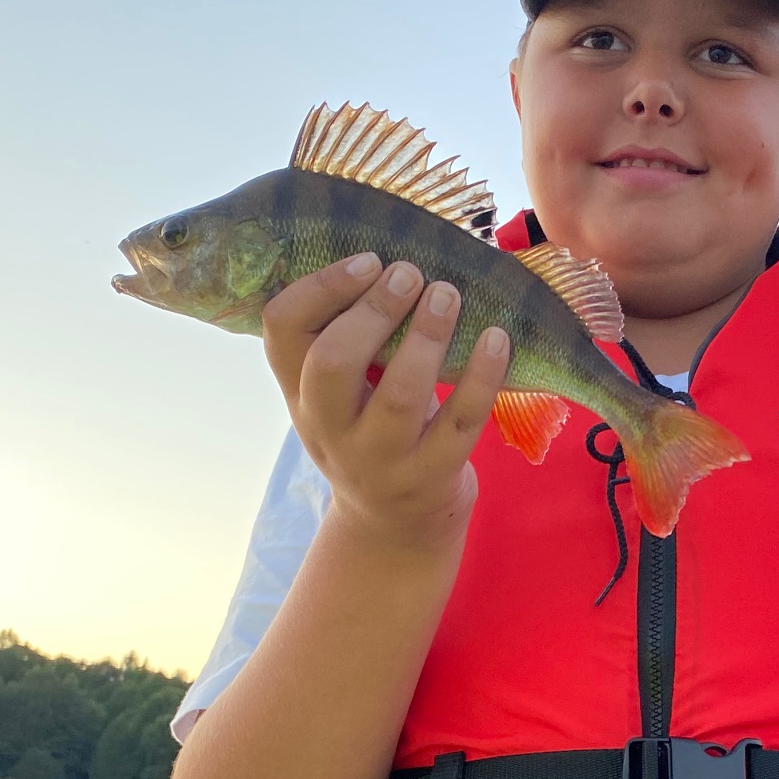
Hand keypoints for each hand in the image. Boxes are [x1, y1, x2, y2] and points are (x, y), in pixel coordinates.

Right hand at [262, 254, 509, 555]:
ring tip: (449, 295)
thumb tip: (392, 252)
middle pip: (331, 364)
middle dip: (374, 311)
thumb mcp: (338, 396)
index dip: (320, 287)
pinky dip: (483, 377)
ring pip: (399, 396)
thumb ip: (346, 339)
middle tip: (410, 274)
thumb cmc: (370, 432)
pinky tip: (498, 338)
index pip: (281, 331)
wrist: (393, 527)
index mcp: (300, 395)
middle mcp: (330, 430)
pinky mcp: (431, 479)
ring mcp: (380, 461)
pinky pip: (461, 424)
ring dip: (428, 337)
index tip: (368, 260)